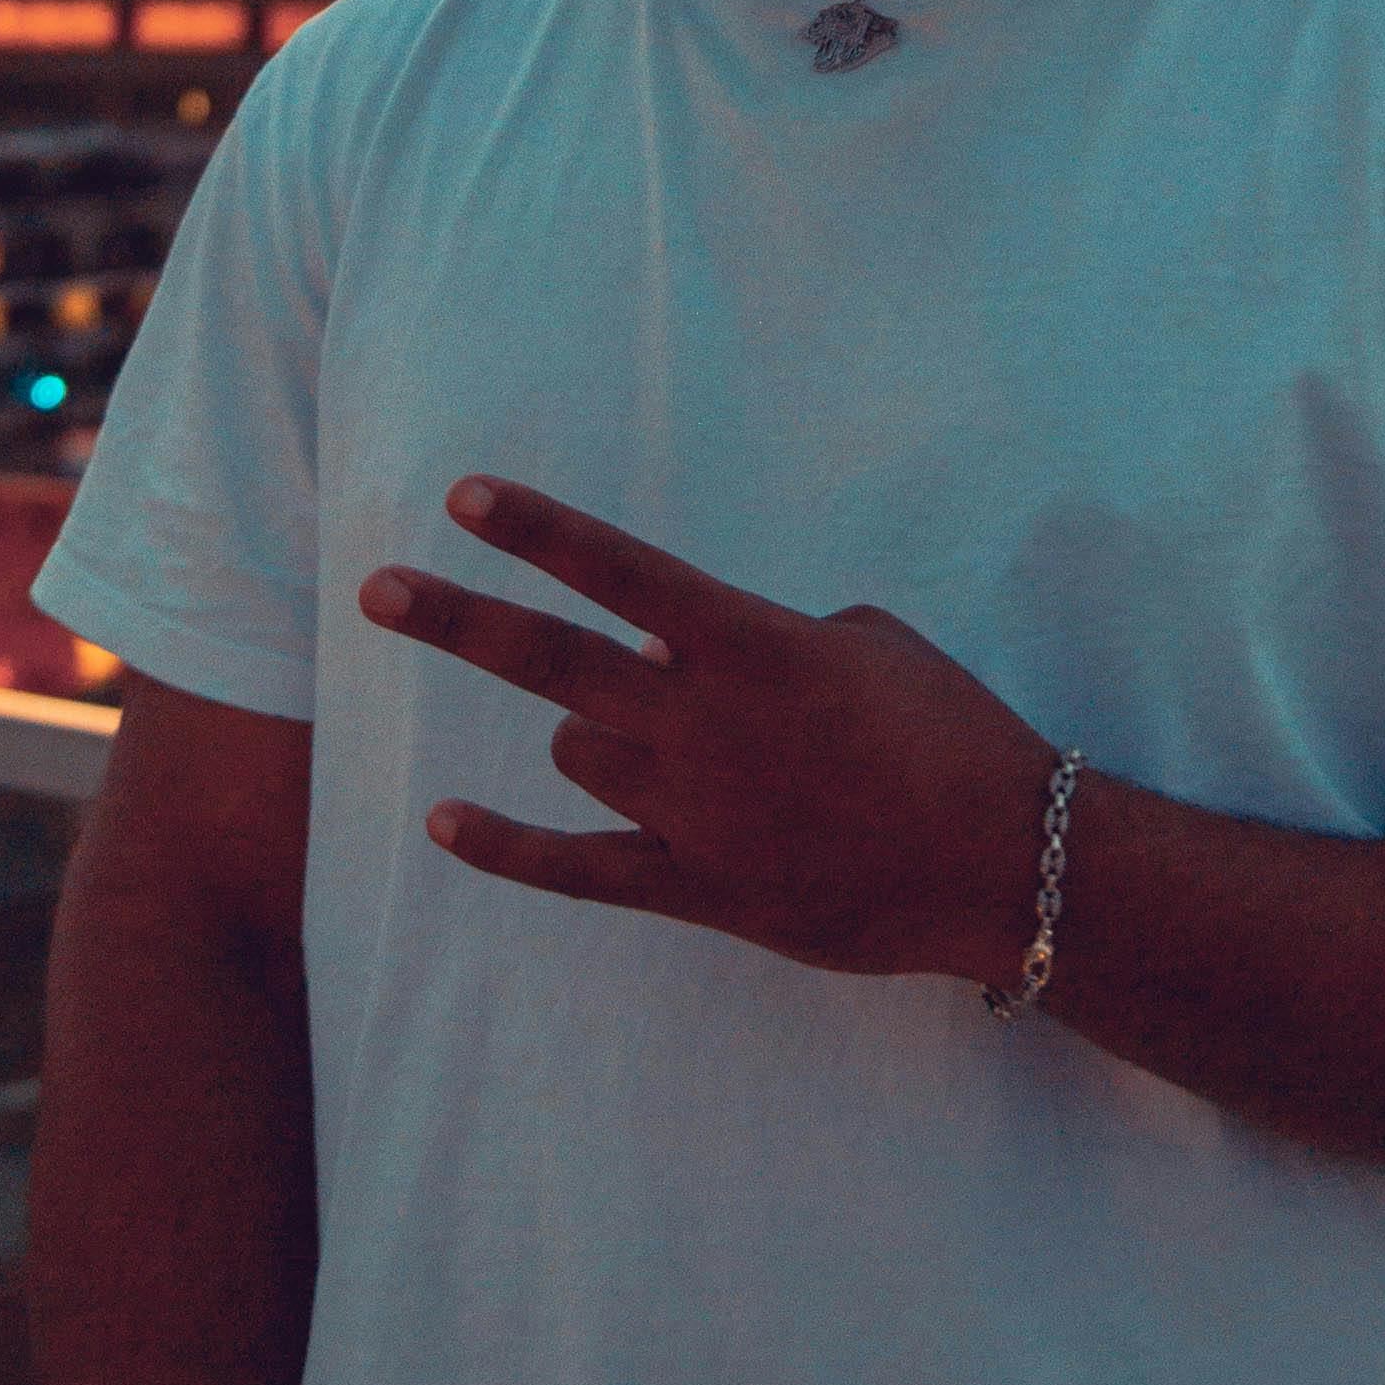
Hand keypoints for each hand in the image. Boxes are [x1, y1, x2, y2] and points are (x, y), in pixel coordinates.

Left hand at [360, 477, 1056, 984]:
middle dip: (458, 619)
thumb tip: (688, 651)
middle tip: (377, 590)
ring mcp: (695, 812)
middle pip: (550, 661)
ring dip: (592, 733)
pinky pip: (579, 866)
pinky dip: (506, 847)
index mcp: (751, 644)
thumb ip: (764, 635)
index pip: (619, 571)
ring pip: (578, 751)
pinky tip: (444, 821)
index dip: (536, 530)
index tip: (462, 496)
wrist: (1007, 859)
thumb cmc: (950, 730)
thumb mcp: (867, 640)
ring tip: (673, 740)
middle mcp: (704, 723)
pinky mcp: (701, 888)